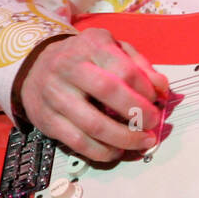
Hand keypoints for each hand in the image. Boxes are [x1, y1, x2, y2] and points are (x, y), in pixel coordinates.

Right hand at [16, 28, 169, 161]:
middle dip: (137, 112)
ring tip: (141, 142)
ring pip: (93, 124)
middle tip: (152, 123)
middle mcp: (70, 67)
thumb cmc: (84, 58)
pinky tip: (117, 150)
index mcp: (92, 46)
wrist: (36, 66)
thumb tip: (161, 88)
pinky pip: (77, 142)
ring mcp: (55, 95)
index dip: (145, 89)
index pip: (124, 69)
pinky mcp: (46, 120)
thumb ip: (139, 66)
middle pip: (108, 92)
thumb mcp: (113, 49)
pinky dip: (102, 151)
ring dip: (124, 138)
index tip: (157, 100)